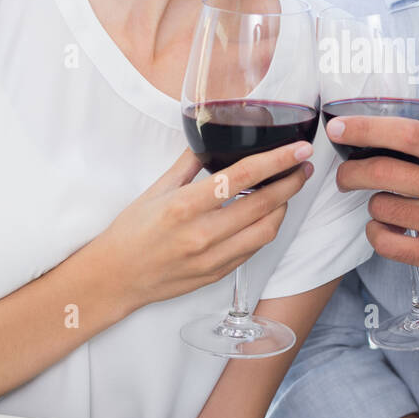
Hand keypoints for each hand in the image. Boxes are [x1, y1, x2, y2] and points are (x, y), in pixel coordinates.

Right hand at [93, 141, 314, 312]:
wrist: (115, 278)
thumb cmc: (131, 232)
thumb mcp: (155, 190)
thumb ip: (188, 164)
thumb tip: (210, 139)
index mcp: (185, 206)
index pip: (243, 177)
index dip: (277, 161)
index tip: (298, 150)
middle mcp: (202, 234)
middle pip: (264, 204)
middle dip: (291, 182)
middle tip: (303, 166)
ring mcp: (213, 258)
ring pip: (267, 230)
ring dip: (283, 207)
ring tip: (286, 189)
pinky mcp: (217, 274)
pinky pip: (253, 249)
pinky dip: (265, 229)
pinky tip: (266, 215)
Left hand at [325, 112, 418, 276]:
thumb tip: (416, 104)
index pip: (410, 133)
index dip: (368, 128)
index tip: (338, 127)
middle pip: (384, 171)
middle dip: (351, 171)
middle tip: (344, 174)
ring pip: (381, 207)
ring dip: (373, 203)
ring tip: (386, 201)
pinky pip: (385, 242)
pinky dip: (376, 232)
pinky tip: (389, 227)